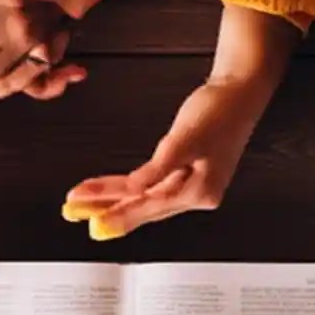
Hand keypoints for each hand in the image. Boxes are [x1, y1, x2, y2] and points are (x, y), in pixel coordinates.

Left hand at [62, 79, 267, 239]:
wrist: (239, 89)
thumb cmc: (219, 110)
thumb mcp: (185, 139)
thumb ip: (158, 169)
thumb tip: (134, 191)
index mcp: (202, 192)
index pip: (152, 206)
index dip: (120, 214)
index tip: (95, 225)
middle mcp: (197, 194)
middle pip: (145, 206)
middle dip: (108, 207)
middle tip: (75, 212)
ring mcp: (191, 184)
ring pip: (144, 196)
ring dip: (112, 197)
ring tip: (81, 200)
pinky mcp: (185, 172)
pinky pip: (150, 184)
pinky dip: (128, 185)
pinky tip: (108, 189)